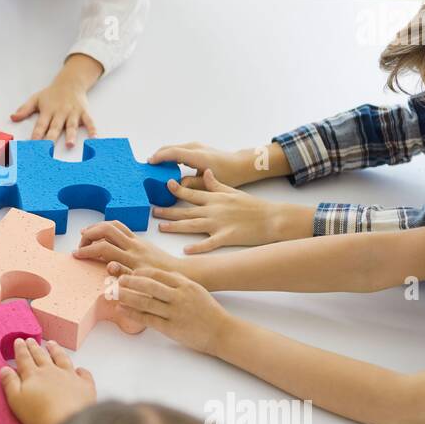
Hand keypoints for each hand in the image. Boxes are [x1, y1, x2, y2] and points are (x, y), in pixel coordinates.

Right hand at [0, 338, 95, 423]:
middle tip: (30, 340)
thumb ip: (10, 383)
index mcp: (33, 375)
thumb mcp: (16, 400)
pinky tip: (79, 369)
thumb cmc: (38, 415)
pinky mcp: (84, 385)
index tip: (19, 341)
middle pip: (41, 356)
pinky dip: (81, 370)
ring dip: (56, 350)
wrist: (67, 421)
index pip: (25, 359)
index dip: (21, 349)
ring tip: (51, 343)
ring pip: (61, 358)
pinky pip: (83, 374)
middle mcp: (51, 371)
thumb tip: (4, 369)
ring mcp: (69, 376)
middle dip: (35, 347)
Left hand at [11, 54, 101, 148]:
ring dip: (71, 135)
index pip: (40, 125)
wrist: (70, 82)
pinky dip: (92, 129)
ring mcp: (72, 113)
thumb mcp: (36, 99)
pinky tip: (94, 138)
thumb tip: (12, 117)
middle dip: (51, 138)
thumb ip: (24, 109)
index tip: (32, 145)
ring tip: (69, 144)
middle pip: (55, 127)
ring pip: (71, 125)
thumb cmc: (52, 94)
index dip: (36, 134)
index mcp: (47, 111)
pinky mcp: (83, 112)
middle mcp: (60, 113)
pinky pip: (89, 121)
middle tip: (48, 148)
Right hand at [75, 220, 183, 273]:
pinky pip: (121, 227)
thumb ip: (125, 275)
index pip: (103, 249)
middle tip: (80, 244)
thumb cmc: (161, 282)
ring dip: (96, 227)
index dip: (87, 251)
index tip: (76, 255)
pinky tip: (101, 235)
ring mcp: (137, 241)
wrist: (181, 273)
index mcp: (132, 259)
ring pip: (113, 224)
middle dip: (89, 234)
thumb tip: (109, 266)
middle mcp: (133, 246)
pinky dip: (107, 227)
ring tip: (86, 235)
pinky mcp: (140, 239)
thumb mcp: (143, 284)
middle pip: (106, 230)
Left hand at [111, 265, 231, 355]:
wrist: (221, 331)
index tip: (130, 273)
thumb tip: (159, 274)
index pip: (158, 274)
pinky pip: (148, 319)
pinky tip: (122, 310)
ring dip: (127, 297)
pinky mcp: (171, 328)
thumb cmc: (207, 310)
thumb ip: (178, 281)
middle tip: (117, 280)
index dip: (141, 273)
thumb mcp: (195, 289)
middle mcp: (179, 297)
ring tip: (114, 294)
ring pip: (146, 302)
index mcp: (185, 285)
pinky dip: (133, 314)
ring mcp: (175, 313)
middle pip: (149, 286)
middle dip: (130, 282)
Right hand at [150, 142, 282, 189]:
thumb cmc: (228, 174)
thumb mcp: (208, 183)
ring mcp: (195, 146)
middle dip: (158, 155)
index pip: (173, 153)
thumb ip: (190, 184)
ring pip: (174, 148)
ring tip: (154, 166)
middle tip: (147, 166)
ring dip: (163, 155)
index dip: (160, 157)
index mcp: (197, 155)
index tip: (149, 163)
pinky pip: (178, 149)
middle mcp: (195, 147)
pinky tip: (167, 164)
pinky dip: (170, 155)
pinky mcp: (196, 148)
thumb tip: (175, 185)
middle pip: (170, 148)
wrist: (240, 164)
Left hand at [153, 169, 315, 252]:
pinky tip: (186, 250)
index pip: (191, 194)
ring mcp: (219, 224)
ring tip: (161, 228)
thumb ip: (216, 184)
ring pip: (193, 225)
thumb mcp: (232, 191)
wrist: (271, 218)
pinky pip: (209, 243)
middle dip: (168, 212)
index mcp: (215, 198)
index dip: (176, 191)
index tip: (164, 187)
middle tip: (153, 212)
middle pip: (186, 211)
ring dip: (176, 227)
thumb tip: (205, 173)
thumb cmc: (252, 206)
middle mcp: (214, 210)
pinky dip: (198, 247)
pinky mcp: (226, 237)